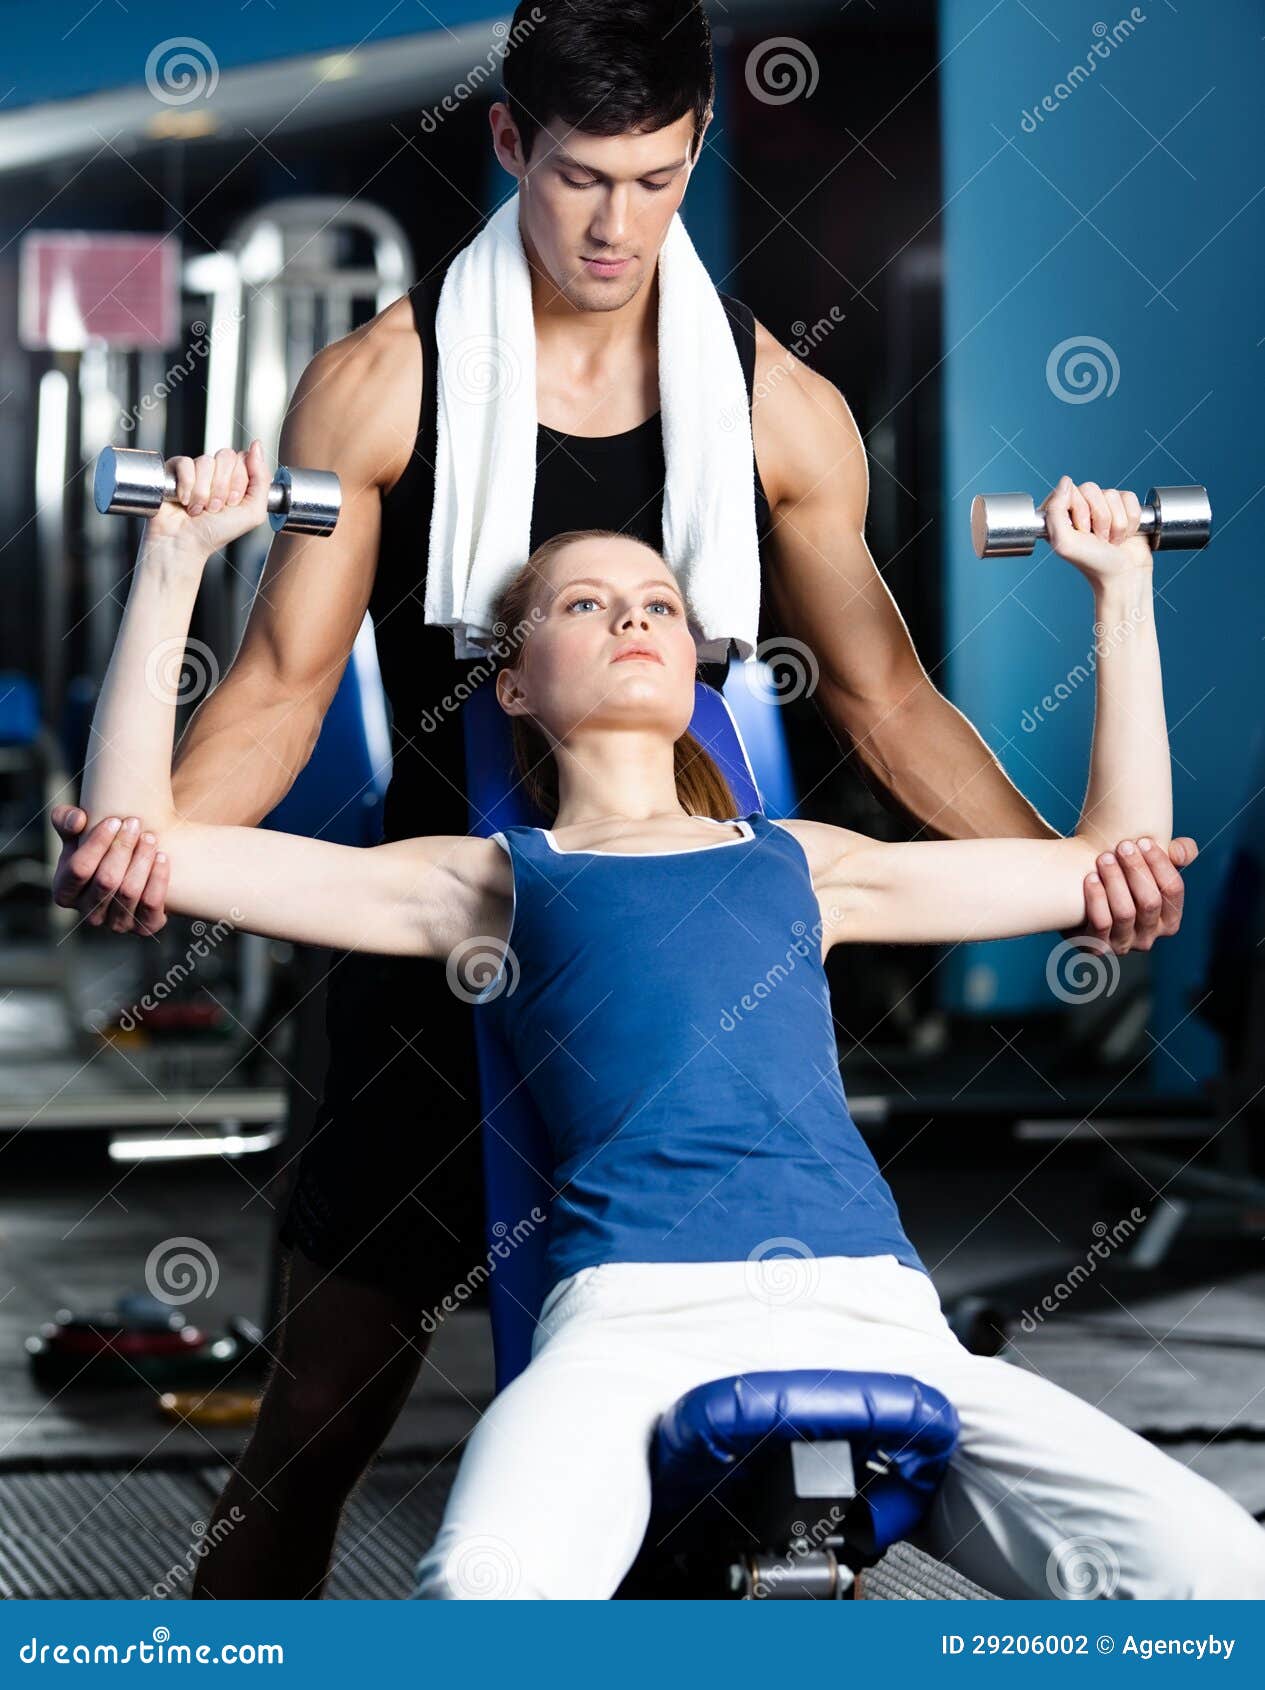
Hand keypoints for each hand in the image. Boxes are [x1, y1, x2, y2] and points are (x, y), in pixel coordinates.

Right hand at [50, 805, 169, 935]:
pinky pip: (151, 905)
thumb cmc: (100, 847)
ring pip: (129, 892)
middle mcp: (89, 914)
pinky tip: (163, 856)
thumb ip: (65, 821)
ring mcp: (116, 924)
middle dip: (122, 848)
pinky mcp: (144, 927)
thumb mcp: (77, 834)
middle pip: (106, 881)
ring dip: (141, 860)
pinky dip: (158, 879)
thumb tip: (77, 820)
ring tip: (150, 837)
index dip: (97, 844)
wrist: (133, 866)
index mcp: (65, 893)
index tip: (115, 820)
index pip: (78, 870)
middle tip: (135, 823)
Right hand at [142, 440, 272, 559]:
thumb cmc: (217, 532)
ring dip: (204, 492)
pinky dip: (186, 486)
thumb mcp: (253, 512)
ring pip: (205, 461)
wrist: (185, 544)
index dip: (239, 480)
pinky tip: (184, 501)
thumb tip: (257, 445)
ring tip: (200, 509)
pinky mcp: (175, 470)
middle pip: (226, 456)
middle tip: (216, 507)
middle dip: (222, 487)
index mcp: (237, 478)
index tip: (233, 501)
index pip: (244, 458)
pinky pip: (185, 463)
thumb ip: (262, 479)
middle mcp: (217, 472)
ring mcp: (196, 470)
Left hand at [1040, 475, 1152, 583]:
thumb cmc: (1092, 563)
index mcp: (1061, 515)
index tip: (1080, 531)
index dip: (1078, 510)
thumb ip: (1055, 510)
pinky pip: (1129, 498)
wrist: (1124, 575)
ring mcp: (1104, 508)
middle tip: (1097, 538)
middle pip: (1091, 489)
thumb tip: (1066, 481)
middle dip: (1099, 517)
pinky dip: (1130, 520)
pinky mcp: (1124, 509)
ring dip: (1115, 522)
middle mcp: (1081, 508)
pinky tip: (1125, 535)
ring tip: (1111, 540)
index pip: (1067, 490)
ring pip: (1112, 494)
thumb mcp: (1063, 541)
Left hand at [1072, 834, 1198, 954]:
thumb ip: (1174, 856)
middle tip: (1122, 846)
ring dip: (1115, 881)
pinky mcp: (1097, 947)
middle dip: (1136, 870)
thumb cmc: (1122, 882)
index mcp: (1169, 920)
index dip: (1160, 864)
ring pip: (1125, 912)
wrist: (1079, 902)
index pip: (1173, 890)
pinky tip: (1090, 878)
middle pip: (1150, 902)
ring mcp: (1124, 945)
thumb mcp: (1149, 869)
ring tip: (1105, 858)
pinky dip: (1097, 898)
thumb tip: (1181, 852)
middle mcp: (1149, 937)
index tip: (1144, 841)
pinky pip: (1101, 924)